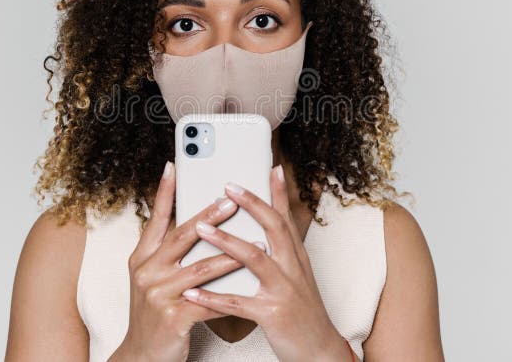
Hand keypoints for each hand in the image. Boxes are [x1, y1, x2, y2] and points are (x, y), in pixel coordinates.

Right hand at [115, 160, 244, 361]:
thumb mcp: (153, 278)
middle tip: (232, 199)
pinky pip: (208, 302)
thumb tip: (194, 222)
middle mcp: (147, 272)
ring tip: (258, 243)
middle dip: (210, 216)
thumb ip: (168, 251)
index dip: (164, 192)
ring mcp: (158, 295)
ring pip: (201, 269)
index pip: (155, 218)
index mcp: (142, 258)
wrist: (142, 357)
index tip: (174, 166)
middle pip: (182, 236)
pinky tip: (248, 287)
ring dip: (232, 254)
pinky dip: (230, 294)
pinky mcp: (173, 319)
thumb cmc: (154, 314)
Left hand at [180, 165, 351, 361]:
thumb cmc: (302, 310)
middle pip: (273, 227)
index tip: (269, 167)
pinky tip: (192, 293)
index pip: (285, 217)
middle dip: (250, 205)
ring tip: (201, 228)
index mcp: (295, 256)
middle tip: (225, 187)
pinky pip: (238, 303)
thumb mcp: (298, 273)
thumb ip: (285, 247)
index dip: (276, 192)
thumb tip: (275, 221)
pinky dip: (213, 297)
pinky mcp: (272, 314)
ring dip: (226, 241)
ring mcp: (283, 290)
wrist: (319, 350)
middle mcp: (291, 267)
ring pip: (254, 259)